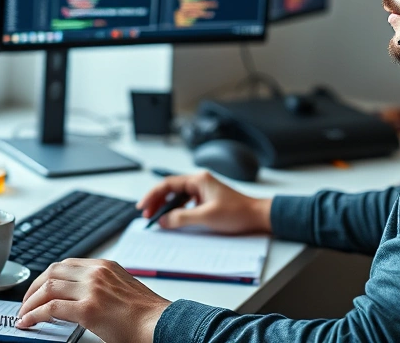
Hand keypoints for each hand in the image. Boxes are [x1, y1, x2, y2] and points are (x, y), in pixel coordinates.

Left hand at [16, 258, 169, 342]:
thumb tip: (79, 298)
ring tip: (24, 314)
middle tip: (26, 303)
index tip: (38, 290)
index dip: (46, 278)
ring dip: (30, 302)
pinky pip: (51, 308)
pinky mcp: (88, 309)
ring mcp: (91, 289)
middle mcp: (96, 273)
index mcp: (104, 266)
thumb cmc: (146, 314)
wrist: (161, 324)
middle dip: (33, 288)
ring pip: (47, 288)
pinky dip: (34, 315)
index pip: (65, 265)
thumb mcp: (122, 288)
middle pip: (52, 272)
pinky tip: (29, 322)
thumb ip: (102, 286)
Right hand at [137, 171, 271, 233]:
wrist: (257, 216)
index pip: (168, 184)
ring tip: (157, 218)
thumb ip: (182, 218)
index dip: (152, 195)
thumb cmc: (237, 212)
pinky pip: (186, 202)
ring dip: (166, 206)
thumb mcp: (206, 217)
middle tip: (147, 215)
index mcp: (198, 180)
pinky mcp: (206, 199)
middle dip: (157, 201)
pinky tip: (173, 219)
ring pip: (177, 196)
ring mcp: (203, 190)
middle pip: (170, 189)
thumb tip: (163, 220)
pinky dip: (176, 210)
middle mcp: (199, 182)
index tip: (142, 207)